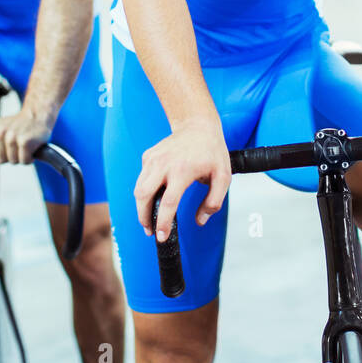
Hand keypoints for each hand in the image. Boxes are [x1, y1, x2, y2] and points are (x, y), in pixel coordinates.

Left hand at [0, 108, 53, 164]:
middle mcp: (0, 131)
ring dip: (20, 157)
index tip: (2, 152)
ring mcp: (12, 136)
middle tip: (16, 147)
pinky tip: (30, 149)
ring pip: (12, 161)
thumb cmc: (19, 125)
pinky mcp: (25, 141)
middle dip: (9, 157)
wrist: (36, 115)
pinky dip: (28, 158)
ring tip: (23, 146)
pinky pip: (23, 160)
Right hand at [134, 117, 230, 241]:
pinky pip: (142, 178)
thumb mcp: (223, 177)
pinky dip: (144, 190)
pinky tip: (155, 195)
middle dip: (143, 217)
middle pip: (143, 196)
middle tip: (149, 230)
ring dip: (141, 207)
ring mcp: (153, 159)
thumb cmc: (211, 151)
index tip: (161, 236)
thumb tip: (200, 220)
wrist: (198, 125)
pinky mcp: (148, 156)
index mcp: (182, 171)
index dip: (162, 223)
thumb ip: (213, 202)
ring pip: (138, 188)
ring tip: (149, 219)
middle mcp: (164, 164)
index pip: (167, 203)